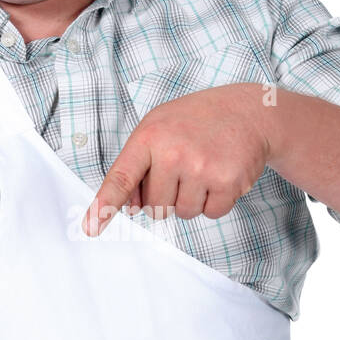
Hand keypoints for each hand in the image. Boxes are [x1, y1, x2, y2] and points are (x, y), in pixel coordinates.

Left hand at [82, 82, 274, 235]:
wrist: (249, 112)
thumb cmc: (196, 122)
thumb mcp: (159, 129)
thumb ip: (138, 166)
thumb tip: (128, 208)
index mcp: (149, 137)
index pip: (121, 178)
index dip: (105, 205)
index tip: (91, 227)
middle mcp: (173, 152)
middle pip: (156, 207)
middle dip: (168, 197)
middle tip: (185, 168)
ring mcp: (201, 167)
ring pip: (184, 214)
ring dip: (193, 199)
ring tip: (204, 168)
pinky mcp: (228, 181)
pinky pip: (211, 214)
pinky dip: (216, 202)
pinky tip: (221, 175)